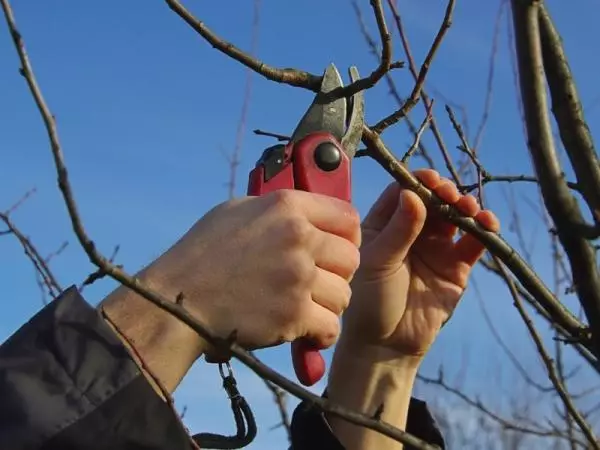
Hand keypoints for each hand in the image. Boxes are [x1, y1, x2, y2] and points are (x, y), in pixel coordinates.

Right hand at [100, 189, 360, 390]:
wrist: (176, 301)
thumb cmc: (201, 255)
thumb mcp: (237, 212)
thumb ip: (278, 210)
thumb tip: (308, 214)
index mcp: (286, 206)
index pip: (348, 217)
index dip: (348, 237)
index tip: (336, 252)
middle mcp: (297, 237)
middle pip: (351, 258)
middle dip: (338, 274)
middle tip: (318, 284)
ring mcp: (297, 277)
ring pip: (344, 295)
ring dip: (328, 306)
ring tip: (305, 308)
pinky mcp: (294, 315)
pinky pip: (331, 327)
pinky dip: (320, 334)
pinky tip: (304, 331)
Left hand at [339, 169, 499, 361]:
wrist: (385, 345)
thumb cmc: (370, 301)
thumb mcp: (378, 262)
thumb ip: (398, 230)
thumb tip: (413, 193)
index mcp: (384, 225)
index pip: (403, 192)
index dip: (418, 182)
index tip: (431, 181)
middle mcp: (411, 231)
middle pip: (433, 200)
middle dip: (445, 193)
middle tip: (450, 196)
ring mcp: (435, 248)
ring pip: (455, 217)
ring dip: (466, 207)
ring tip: (468, 209)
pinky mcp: (456, 267)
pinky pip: (472, 242)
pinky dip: (483, 230)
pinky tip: (487, 224)